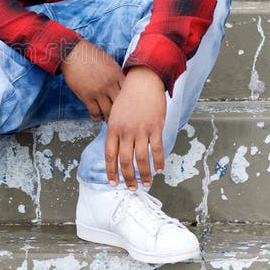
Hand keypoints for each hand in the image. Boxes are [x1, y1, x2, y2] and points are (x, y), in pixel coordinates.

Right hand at [60, 39, 123, 121]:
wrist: (73, 53)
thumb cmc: (91, 55)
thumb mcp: (109, 61)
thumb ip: (117, 74)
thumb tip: (123, 85)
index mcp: (117, 74)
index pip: (129, 92)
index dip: (130, 101)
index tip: (128, 106)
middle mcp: (109, 84)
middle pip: (120, 104)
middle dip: (121, 112)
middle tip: (120, 117)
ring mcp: (98, 91)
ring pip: (108, 111)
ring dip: (109, 117)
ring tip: (108, 119)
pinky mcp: (86, 96)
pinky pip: (94, 112)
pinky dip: (97, 118)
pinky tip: (97, 118)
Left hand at [105, 66, 165, 189]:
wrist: (143, 81)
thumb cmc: (129, 97)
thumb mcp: (116, 113)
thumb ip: (115, 131)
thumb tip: (116, 150)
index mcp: (113, 128)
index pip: (110, 156)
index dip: (111, 172)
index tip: (113, 183)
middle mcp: (126, 131)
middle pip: (125, 161)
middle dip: (128, 178)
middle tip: (132, 188)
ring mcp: (141, 130)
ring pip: (141, 159)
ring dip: (144, 174)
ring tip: (146, 183)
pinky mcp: (155, 127)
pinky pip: (157, 149)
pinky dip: (158, 161)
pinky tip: (159, 169)